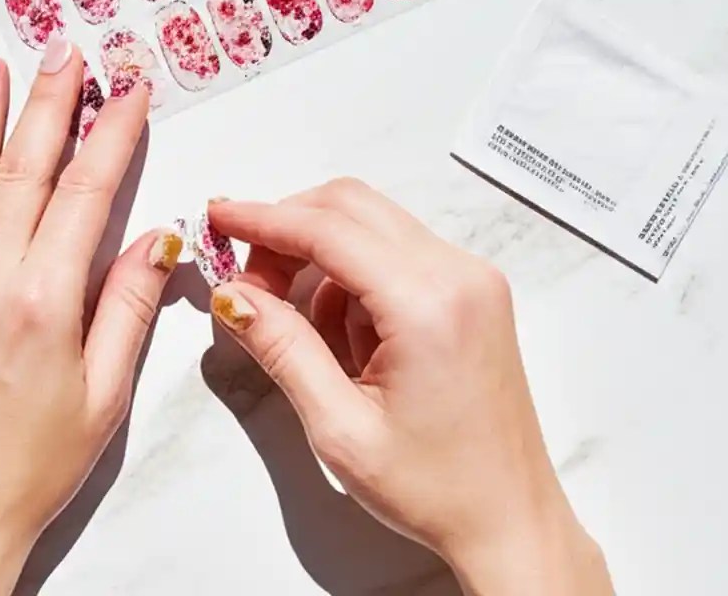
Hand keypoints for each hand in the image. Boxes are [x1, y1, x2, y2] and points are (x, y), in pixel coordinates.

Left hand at [0, 42, 181, 594]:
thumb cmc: (28, 469)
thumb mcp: (105, 396)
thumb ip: (129, 308)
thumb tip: (156, 243)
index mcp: (45, 302)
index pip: (86, 193)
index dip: (111, 134)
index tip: (125, 93)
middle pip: (22, 168)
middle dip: (48, 102)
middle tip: (62, 51)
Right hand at [207, 180, 612, 595]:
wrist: (510, 520)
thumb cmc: (436, 488)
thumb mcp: (340, 427)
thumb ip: (282, 348)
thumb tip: (232, 295)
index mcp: (429, 304)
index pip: (329, 229)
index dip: (263, 219)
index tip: (216, 217)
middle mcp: (459, 275)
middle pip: (352, 207)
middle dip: (288, 231)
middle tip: (247, 283)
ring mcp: (472, 281)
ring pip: (372, 227)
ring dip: (320, 259)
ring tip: (298, 331)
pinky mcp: (472, 295)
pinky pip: (396, 256)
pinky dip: (353, 279)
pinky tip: (344, 340)